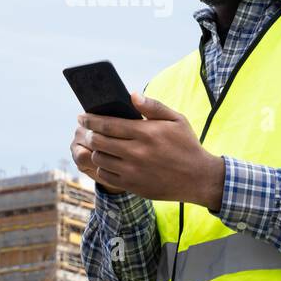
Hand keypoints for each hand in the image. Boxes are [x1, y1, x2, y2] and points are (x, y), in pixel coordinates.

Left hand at [74, 92, 224, 208]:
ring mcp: (133, 171)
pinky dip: (102, 167)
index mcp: (146, 133)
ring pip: (99, 159)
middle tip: (87, 130)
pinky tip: (106, 161)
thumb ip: (153, 106)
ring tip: (97, 145)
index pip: (108, 124)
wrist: (198, 178)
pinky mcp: (132, 185)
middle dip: (88, 133)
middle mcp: (136, 152)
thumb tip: (132, 95)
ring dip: (95, 150)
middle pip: (98, 141)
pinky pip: (105, 176)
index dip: (90, 119)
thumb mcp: (177, 120)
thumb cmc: (187, 146)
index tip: (82, 116)